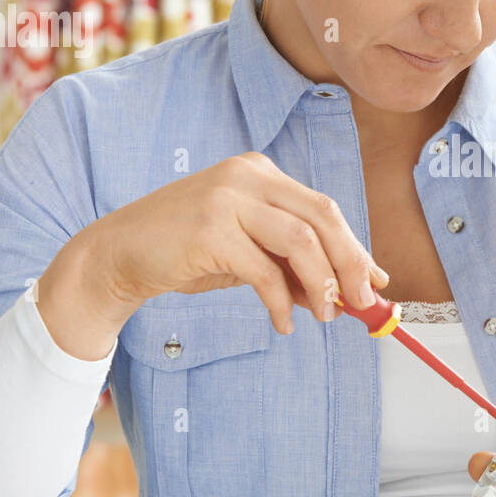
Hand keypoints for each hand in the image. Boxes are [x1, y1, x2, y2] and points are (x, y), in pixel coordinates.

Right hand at [83, 151, 388, 333]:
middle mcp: (248, 176)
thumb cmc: (186, 252)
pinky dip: (281, 302)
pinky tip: (283, 323)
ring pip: (301, 241)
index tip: (377, 282)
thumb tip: (342, 294)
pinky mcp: (209, 230)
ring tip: (326, 316)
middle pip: (322, 217)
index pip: (323, 208)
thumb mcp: (246, 253)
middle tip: (362, 304)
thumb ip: (290, 264)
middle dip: (350, 264)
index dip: (356, 247)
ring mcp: (227, 198)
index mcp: (260, 173)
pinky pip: (264, 271)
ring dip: (322, 284)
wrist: (118, 253)